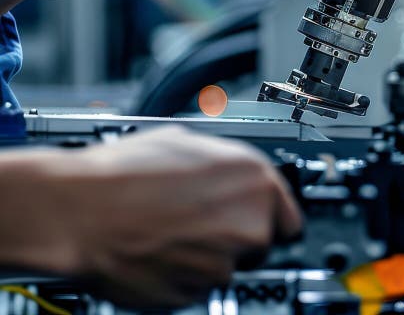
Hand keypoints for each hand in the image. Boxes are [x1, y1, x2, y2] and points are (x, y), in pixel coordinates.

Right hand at [0, 126, 302, 306]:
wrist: (80, 211)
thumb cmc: (126, 172)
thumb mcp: (190, 143)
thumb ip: (227, 165)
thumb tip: (235, 172)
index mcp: (254, 179)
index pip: (290, 215)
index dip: (272, 217)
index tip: (266, 221)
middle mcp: (248, 222)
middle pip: (262, 241)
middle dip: (238, 234)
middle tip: (201, 220)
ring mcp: (223, 262)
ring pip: (227, 265)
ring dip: (207, 255)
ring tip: (170, 230)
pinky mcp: (194, 294)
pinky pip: (198, 286)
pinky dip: (183, 274)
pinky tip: (159, 249)